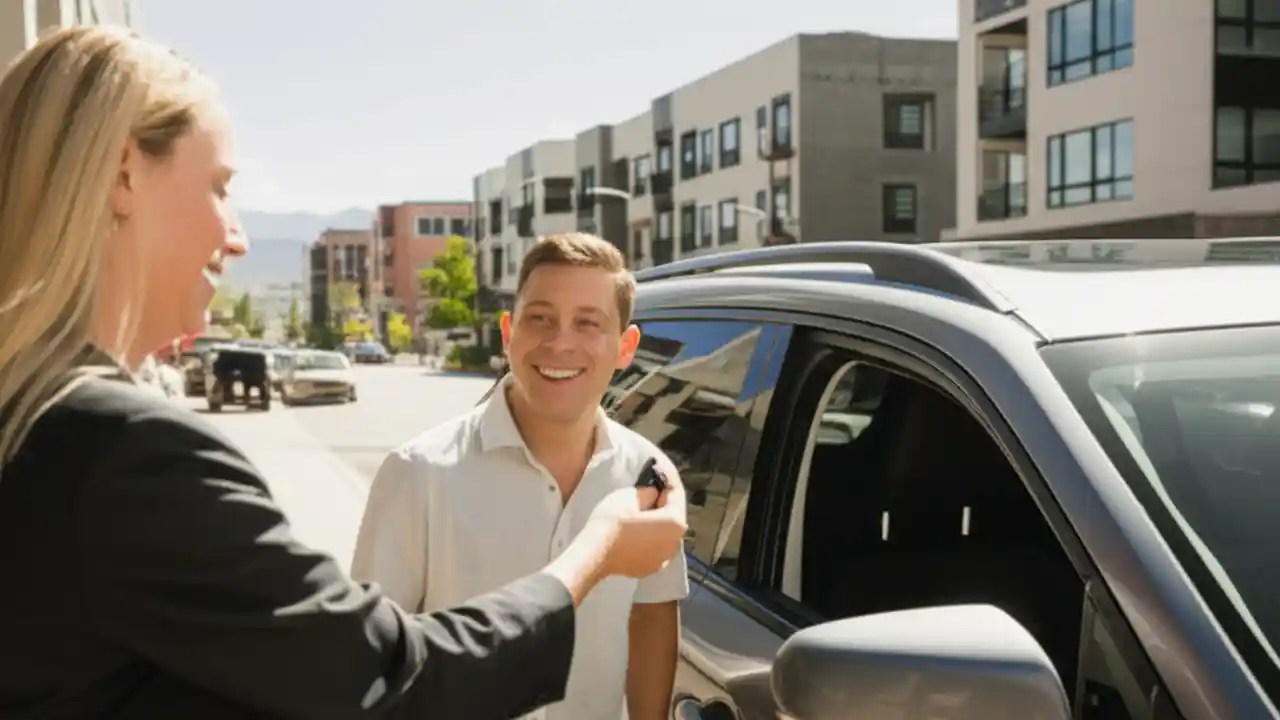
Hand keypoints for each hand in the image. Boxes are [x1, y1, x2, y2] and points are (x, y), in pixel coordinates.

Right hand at [585, 464, 686, 579]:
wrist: (593, 554)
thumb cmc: (613, 522)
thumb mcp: (631, 495)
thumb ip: (649, 492)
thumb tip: (653, 494)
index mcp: (675, 523)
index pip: (676, 494)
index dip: (668, 478)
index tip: (661, 468)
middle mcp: (675, 543)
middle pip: (672, 515)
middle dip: (663, 501)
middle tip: (651, 487)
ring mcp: (663, 558)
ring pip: (664, 533)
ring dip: (656, 521)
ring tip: (641, 510)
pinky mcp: (650, 567)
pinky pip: (654, 547)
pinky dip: (648, 538)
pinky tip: (635, 530)